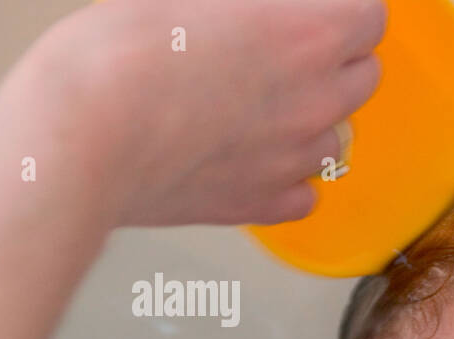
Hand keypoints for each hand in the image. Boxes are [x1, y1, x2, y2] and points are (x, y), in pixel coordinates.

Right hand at [39, 0, 385, 226]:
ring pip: (337, 137)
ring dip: (312, 120)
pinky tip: (250, 158)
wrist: (83, 137)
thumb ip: (248, 5)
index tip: (317, 11)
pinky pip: (303, 193)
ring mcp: (295, 159)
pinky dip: (287, 178)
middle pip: (365, 76)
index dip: (344, 11)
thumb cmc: (121, 52)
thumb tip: (259, 13)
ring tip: (257, 106)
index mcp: (308, 36)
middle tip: (286, 53)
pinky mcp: (264, 204)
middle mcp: (316, 101)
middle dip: (337, 61)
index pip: (371, 18)